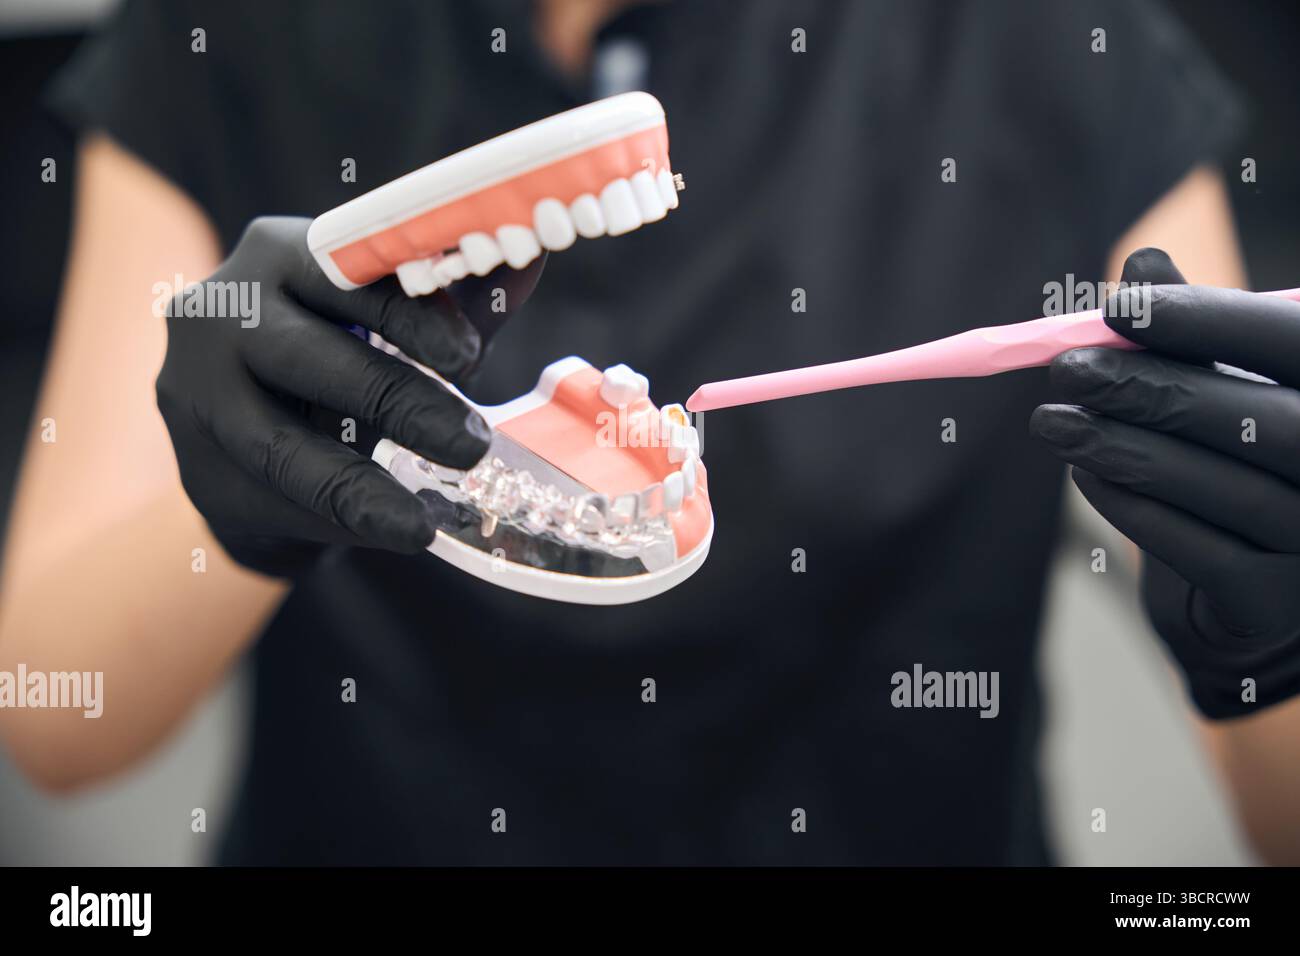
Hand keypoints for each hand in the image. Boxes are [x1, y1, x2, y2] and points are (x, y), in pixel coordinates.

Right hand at [156, 216, 543, 576]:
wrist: (255, 448)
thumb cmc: (343, 365)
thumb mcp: (396, 326)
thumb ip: (456, 297)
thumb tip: (533, 252)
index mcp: (277, 254)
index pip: (344, 271)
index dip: (411, 313)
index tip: (468, 356)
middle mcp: (219, 311)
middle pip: (312, 359)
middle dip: (400, 403)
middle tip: (472, 446)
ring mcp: (194, 394)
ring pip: (282, 447)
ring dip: (364, 488)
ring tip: (425, 524)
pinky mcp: (199, 472)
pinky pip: (278, 501)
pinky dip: (343, 521)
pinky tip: (394, 535)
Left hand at [1031, 247, 1299, 718]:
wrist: (1271, 583)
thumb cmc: (1252, 457)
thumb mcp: (1240, 384)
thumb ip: (1200, 330)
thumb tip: (1144, 262)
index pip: (1294, 345)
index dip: (1209, 321)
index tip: (1119, 306)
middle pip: (1259, 422)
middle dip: (1150, 389)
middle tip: (1066, 369)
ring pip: (1223, 489)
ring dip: (1124, 449)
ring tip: (1053, 420)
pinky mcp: (1275, 604)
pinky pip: (1199, 551)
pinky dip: (1132, 507)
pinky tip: (1085, 472)